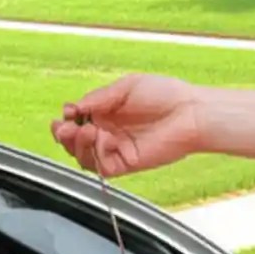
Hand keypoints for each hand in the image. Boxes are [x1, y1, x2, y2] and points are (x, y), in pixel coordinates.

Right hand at [50, 74, 206, 176]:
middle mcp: (108, 134)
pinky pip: (101, 166)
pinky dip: (96, 153)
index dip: (67, 120)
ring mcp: (116, 150)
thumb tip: (74, 108)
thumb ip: (98, 98)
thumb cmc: (164, 94)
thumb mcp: (125, 87)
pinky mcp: (125, 164)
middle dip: (64, 136)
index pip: (76, 122)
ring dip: (77, 145)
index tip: (68, 112)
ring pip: (83, 157)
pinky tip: (104, 138)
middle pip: (74, 143)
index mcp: (106, 114)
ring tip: (85, 131)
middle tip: (64, 128)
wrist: (190, 112)